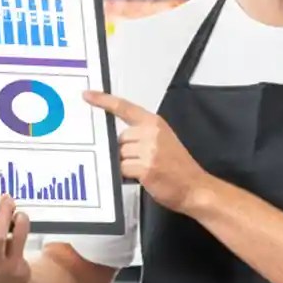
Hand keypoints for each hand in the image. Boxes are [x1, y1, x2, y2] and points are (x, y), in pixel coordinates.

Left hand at [84, 90, 211, 212]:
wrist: (195, 188)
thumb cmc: (179, 168)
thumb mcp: (164, 141)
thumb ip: (142, 135)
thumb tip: (118, 141)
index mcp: (155, 123)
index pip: (124, 107)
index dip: (103, 100)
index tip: (87, 95)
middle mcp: (152, 133)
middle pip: (119, 138)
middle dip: (124, 151)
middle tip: (142, 161)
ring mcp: (149, 150)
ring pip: (119, 154)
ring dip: (126, 164)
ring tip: (145, 170)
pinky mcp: (146, 167)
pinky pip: (122, 168)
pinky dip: (126, 174)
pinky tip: (141, 177)